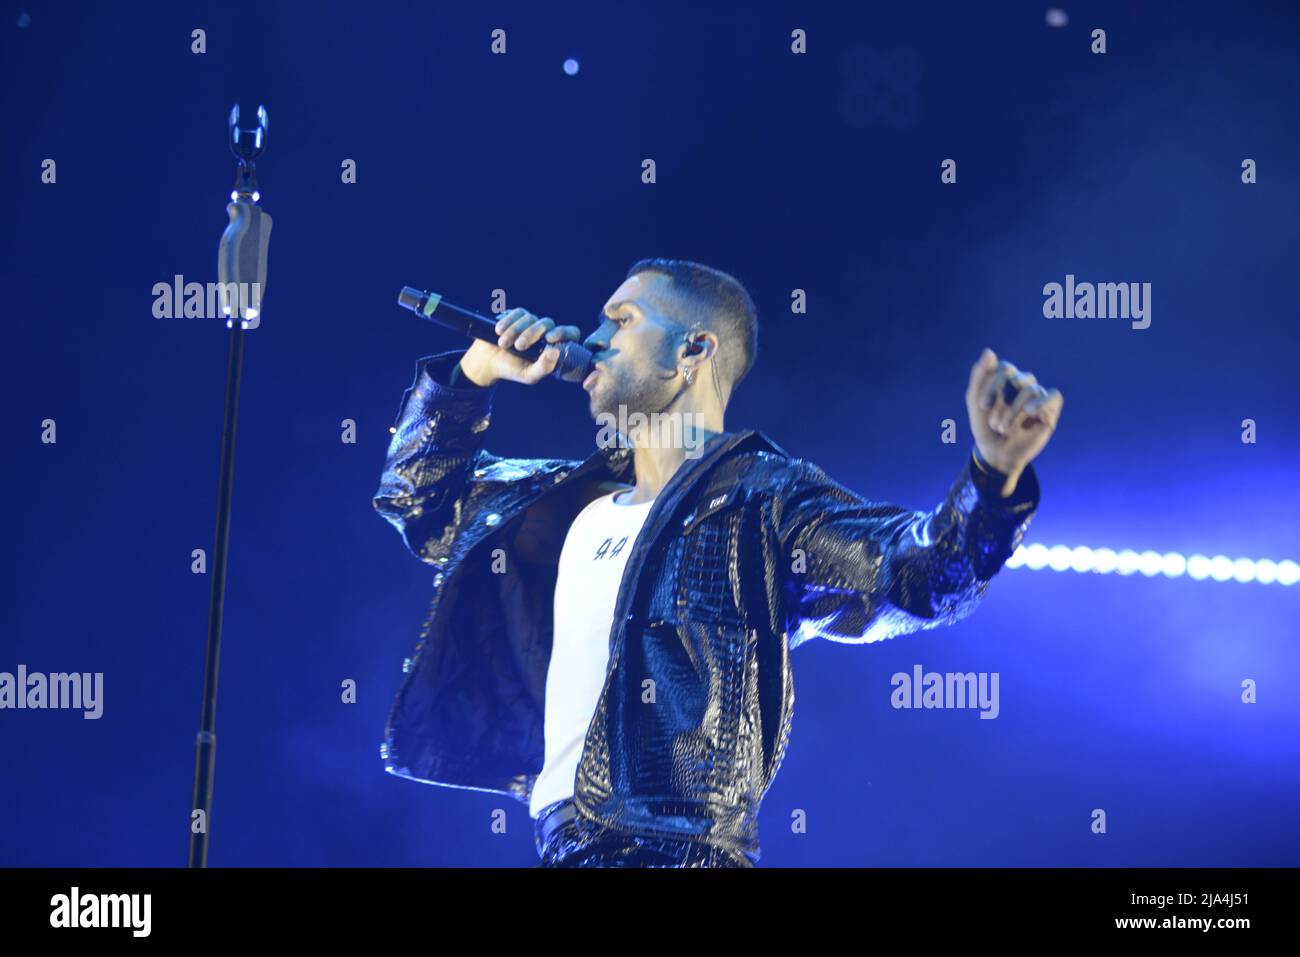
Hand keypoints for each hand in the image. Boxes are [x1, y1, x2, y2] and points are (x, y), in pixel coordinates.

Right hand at [459, 308, 583, 385]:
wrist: (489, 362)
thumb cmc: (513, 370)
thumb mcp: (529, 375)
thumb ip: (544, 367)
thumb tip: (556, 352)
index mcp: (553, 346)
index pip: (571, 333)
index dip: (564, 332)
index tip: (549, 338)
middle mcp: (544, 332)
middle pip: (547, 323)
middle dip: (532, 334)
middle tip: (519, 346)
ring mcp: (530, 322)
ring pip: (530, 317)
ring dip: (515, 330)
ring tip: (503, 344)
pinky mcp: (516, 315)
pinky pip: (517, 312)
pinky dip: (508, 321)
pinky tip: (498, 330)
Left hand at [965, 348, 1062, 488]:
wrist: (996, 453)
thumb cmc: (984, 426)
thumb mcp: (975, 402)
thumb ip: (979, 377)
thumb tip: (988, 352)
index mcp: (1005, 378)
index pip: (1004, 368)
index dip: (993, 385)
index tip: (981, 406)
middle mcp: (1023, 383)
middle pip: (1017, 379)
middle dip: (1002, 402)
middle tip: (993, 423)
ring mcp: (1037, 395)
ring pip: (1031, 390)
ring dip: (1013, 411)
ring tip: (1003, 428)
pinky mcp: (1050, 409)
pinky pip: (1053, 396)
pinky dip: (1042, 402)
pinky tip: (1030, 411)